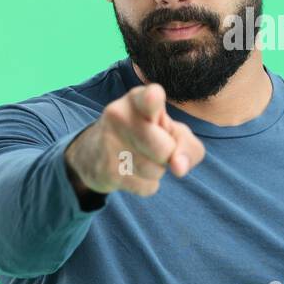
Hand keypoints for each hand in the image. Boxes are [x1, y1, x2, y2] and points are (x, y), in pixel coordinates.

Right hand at [63, 83, 205, 197]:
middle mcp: (121, 116)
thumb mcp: (172, 133)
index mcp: (139, 99)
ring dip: (156, 171)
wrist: (95, 153)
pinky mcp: (106, 170)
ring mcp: (110, 143)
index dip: (153, 98)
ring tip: (139, 156)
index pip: (148, 97)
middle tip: (152, 145)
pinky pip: (146, 187)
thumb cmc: (146, 135)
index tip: (153, 96)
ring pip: (156, 171)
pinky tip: (130, 171)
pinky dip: (146, 184)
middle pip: (165, 150)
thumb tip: (179, 169)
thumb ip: (188, 147)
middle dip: (167, 154)